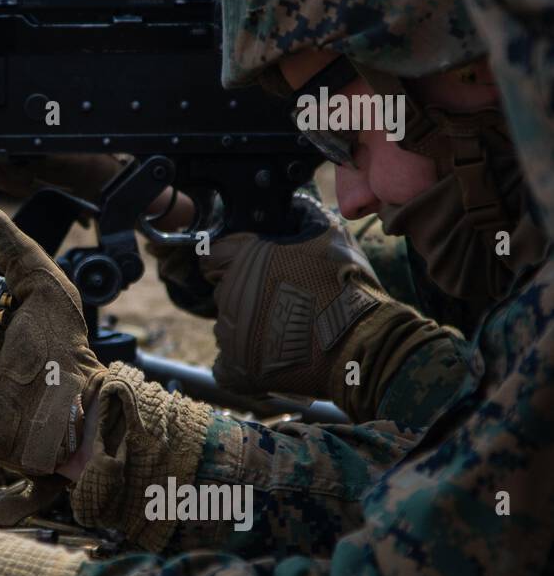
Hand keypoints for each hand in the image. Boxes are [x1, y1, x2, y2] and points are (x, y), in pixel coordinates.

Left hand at [198, 196, 387, 400]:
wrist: (363, 341)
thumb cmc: (348, 285)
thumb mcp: (328, 234)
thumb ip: (301, 217)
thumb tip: (290, 207)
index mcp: (245, 258)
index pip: (212, 255)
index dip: (228, 260)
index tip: (247, 268)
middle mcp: (231, 294)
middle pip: (223, 291)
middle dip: (244, 294)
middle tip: (280, 301)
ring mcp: (231, 333)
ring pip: (227, 327)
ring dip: (247, 327)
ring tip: (285, 330)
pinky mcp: (238, 368)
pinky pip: (226, 364)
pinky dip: (242, 362)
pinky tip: (270, 356)